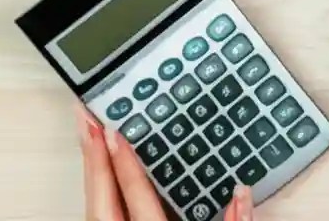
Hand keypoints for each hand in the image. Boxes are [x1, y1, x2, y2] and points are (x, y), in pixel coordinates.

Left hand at [76, 103, 254, 220]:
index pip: (134, 194)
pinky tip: (97, 171)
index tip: (114, 131)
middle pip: (101, 196)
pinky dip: (96, 186)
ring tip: (87, 135)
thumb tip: (242, 192)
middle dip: (93, 155)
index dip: (123, 162)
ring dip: (91, 168)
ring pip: (92, 203)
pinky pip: (96, 210)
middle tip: (86, 118)